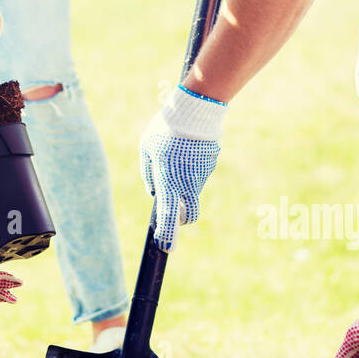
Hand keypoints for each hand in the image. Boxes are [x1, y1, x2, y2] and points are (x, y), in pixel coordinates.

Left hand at [139, 85, 226, 250]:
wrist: (195, 109)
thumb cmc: (164, 129)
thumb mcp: (147, 148)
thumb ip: (148, 172)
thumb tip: (153, 192)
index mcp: (169, 181)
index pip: (169, 217)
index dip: (168, 235)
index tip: (166, 247)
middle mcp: (188, 182)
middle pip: (190, 213)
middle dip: (183, 219)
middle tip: (177, 214)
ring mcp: (202, 174)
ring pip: (193, 188)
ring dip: (184, 182)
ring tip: (176, 154)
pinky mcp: (211, 163)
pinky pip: (199, 170)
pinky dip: (192, 166)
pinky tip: (187, 147)